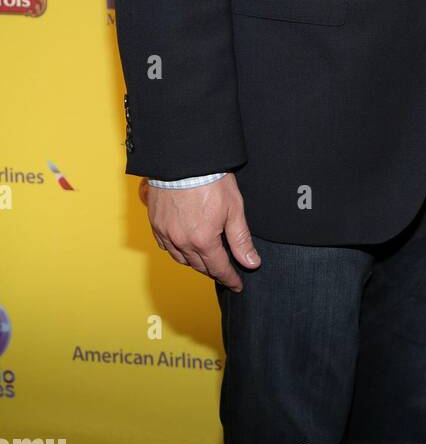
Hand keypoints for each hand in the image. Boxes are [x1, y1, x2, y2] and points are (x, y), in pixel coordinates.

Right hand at [144, 173, 260, 292]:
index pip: (219, 268)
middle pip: (200, 266)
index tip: (237, 284)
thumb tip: (251, 263)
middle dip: (214, 271)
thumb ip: (241, 239)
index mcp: (203, 240)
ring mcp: (165, 233)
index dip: (230, 278)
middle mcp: (181, 241)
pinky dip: (177, 251)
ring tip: (206, 260)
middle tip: (224, 271)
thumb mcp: (234, 209)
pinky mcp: (155, 223)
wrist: (184, 159)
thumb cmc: (211, 179)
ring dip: (195, 262)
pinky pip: (165, 246)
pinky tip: (184, 247)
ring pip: (181, 259)